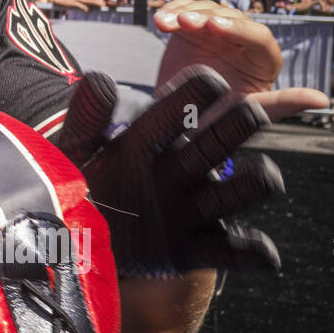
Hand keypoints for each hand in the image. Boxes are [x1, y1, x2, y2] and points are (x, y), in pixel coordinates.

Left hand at [57, 66, 283, 276]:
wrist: (70, 236)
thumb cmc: (74, 181)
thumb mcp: (74, 151)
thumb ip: (85, 118)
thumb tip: (100, 79)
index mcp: (149, 139)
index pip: (179, 108)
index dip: (197, 92)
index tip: (210, 81)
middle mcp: (179, 169)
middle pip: (219, 142)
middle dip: (237, 126)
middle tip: (249, 112)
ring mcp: (189, 209)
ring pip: (235, 193)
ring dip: (253, 183)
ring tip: (264, 176)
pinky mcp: (192, 249)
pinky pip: (230, 251)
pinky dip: (251, 252)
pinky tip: (263, 253)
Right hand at [154, 0, 328, 121]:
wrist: (180, 124)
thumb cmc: (220, 123)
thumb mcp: (249, 114)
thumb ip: (282, 104)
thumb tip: (323, 100)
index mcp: (264, 59)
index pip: (258, 36)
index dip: (237, 28)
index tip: (212, 26)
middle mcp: (242, 41)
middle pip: (230, 17)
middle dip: (204, 17)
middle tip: (183, 22)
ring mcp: (215, 33)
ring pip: (206, 9)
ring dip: (184, 12)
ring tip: (165, 22)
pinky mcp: (192, 30)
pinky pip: (185, 11)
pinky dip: (172, 11)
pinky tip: (160, 20)